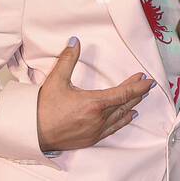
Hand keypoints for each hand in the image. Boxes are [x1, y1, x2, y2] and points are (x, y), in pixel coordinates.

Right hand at [36, 37, 153, 150]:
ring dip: (131, 106)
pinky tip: (128, 116)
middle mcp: (98, 119)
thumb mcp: (56, 80)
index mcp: (93, 104)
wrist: (32, 133)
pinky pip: (113, 129)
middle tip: (144, 84)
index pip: (123, 94)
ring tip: (140, 98)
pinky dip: (123, 121)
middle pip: (124, 104)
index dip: (137, 87)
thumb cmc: (43, 108)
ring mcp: (96, 131)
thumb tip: (75, 41)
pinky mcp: (91, 139)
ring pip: (120, 117)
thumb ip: (68, 59)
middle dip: (136, 93)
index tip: (147, 81)